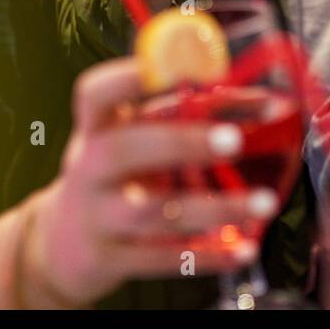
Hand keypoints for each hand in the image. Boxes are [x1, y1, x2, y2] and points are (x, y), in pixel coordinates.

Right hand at [20, 57, 277, 305]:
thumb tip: (264, 99)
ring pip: (153, 213)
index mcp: (96, 128)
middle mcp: (89, 169)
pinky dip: (207, 255)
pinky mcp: (110, 258)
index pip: (96, 95)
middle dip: (180, 143)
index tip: (175, 69)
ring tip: (264, 202)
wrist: (66, 242)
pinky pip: (161, 258)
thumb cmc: (119, 173)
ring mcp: (96, 216)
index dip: (127, 79)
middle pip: (124, 151)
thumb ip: (189, 113)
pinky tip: (244, 249)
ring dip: (214, 209)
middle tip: (234, 140)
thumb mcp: (136, 137)